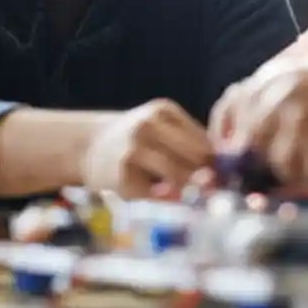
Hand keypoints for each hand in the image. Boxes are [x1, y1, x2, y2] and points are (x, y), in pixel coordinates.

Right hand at [79, 99, 211, 197]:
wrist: (89, 146)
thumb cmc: (136, 139)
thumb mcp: (160, 127)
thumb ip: (190, 144)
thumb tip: (217, 175)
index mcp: (163, 111)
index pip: (204, 142)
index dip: (216, 162)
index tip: (219, 176)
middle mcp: (147, 127)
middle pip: (196, 158)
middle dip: (206, 176)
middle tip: (207, 189)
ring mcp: (134, 151)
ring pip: (179, 177)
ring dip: (187, 188)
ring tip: (181, 189)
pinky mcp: (124, 177)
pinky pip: (158, 194)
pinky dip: (164, 197)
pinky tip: (156, 191)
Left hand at [209, 53, 307, 187]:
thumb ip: (276, 99)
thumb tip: (247, 138)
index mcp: (275, 75)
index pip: (230, 107)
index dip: (227, 134)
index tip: (232, 153)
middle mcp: (279, 96)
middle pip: (250, 142)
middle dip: (265, 158)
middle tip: (293, 162)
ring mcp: (299, 121)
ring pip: (278, 164)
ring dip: (298, 168)